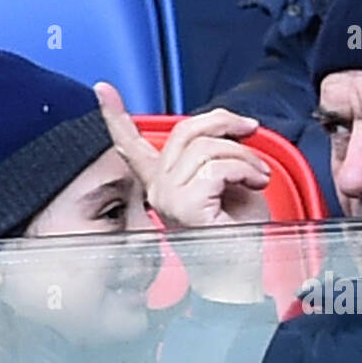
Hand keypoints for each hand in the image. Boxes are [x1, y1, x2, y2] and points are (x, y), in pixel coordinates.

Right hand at [94, 83, 271, 228]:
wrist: (245, 272)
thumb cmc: (240, 235)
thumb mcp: (226, 182)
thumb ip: (212, 154)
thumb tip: (220, 125)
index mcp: (163, 183)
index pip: (132, 145)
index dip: (116, 115)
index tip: (103, 90)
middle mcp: (158, 190)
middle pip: (186, 130)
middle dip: (226, 125)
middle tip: (251, 134)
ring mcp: (167, 198)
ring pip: (206, 148)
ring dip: (244, 156)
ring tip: (258, 175)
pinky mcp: (185, 206)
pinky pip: (217, 167)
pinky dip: (245, 170)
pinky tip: (255, 183)